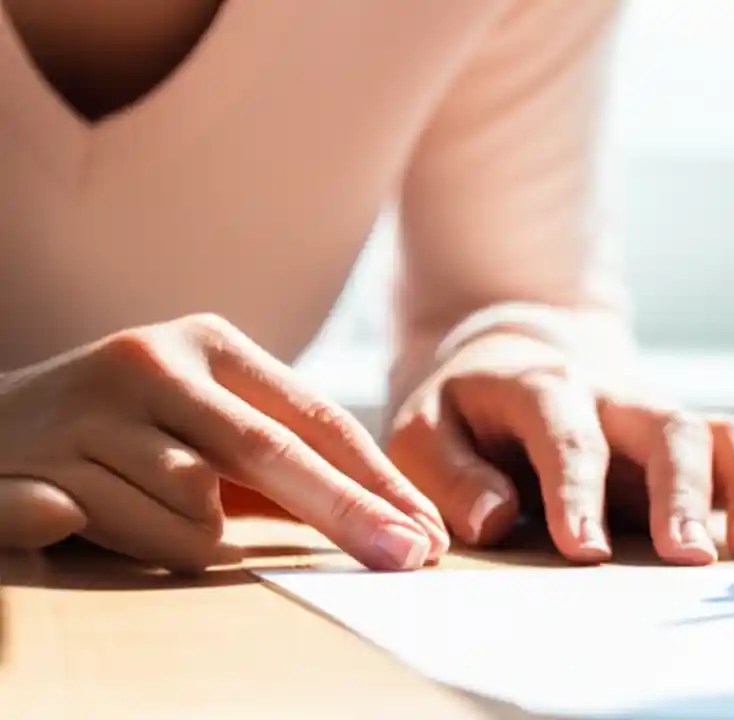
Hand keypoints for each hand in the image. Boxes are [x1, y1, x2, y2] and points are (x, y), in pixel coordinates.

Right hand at [0, 314, 447, 571]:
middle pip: (275, 452)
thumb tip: (386, 519)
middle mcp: (158, 361)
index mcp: (211, 345)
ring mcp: (98, 406)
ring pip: (197, 511)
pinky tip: (96, 513)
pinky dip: (139, 541)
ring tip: (143, 510)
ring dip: (195, 538)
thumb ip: (276, 463)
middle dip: (351, 513)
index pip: (317, 418)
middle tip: (410, 559)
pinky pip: (134, 533)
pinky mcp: (46, 458)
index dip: (376, 480)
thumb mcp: (201, 426)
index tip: (427, 530)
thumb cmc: (122, 436)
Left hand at [387, 328, 733, 563]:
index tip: (586, 551)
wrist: (520, 359)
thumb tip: (498, 520)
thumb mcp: (426, 431)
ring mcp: (661, 417)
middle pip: (667, 429)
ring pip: (723, 435)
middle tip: (689, 556)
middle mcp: (617, 399)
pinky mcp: (692, 443)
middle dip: (683, 492)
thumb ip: (450, 474)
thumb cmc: (471, 412)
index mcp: (544, 388)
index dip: (577, 491)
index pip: (567, 434)